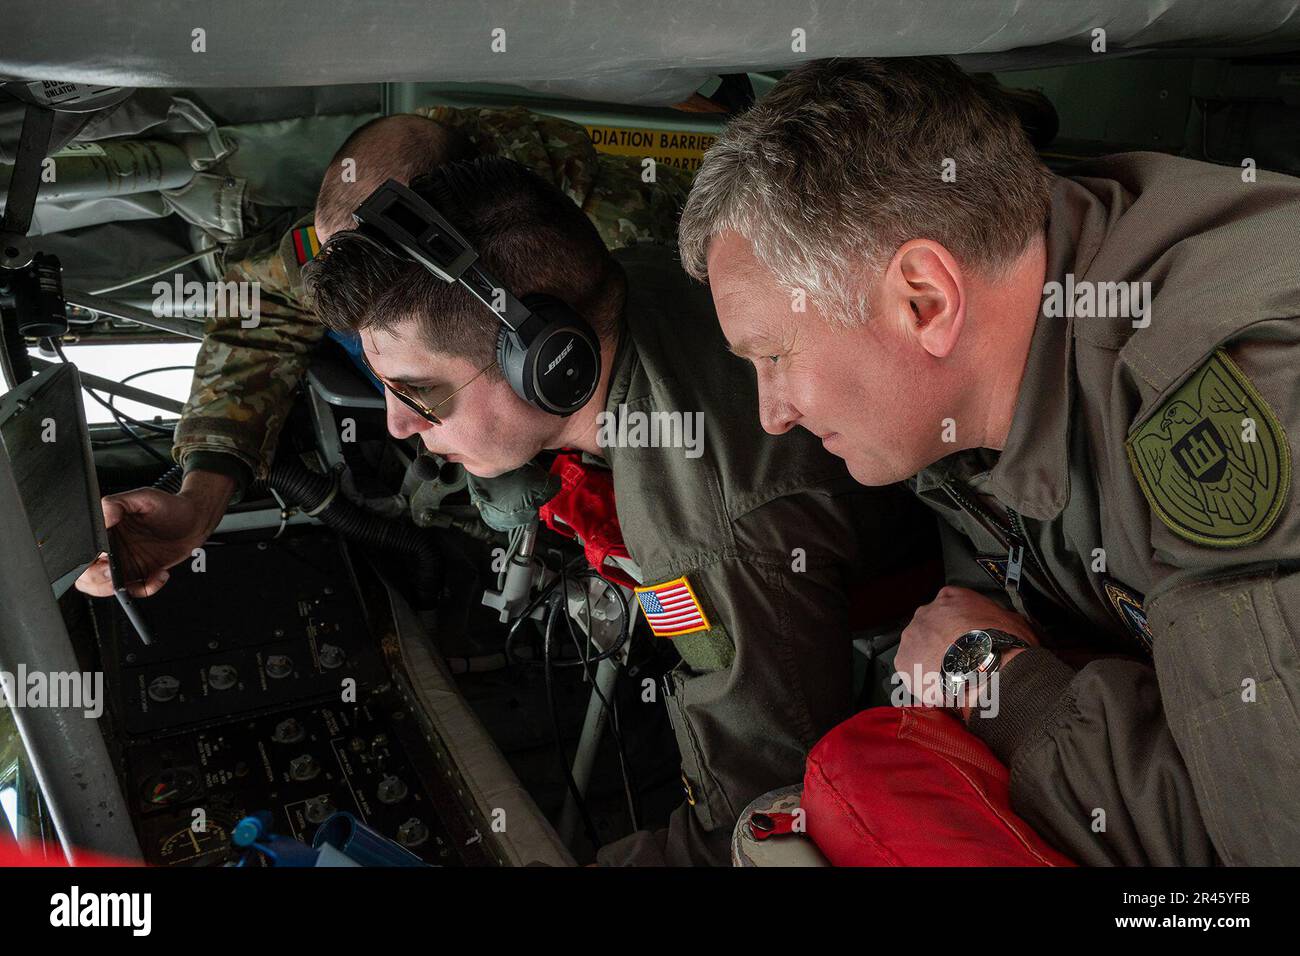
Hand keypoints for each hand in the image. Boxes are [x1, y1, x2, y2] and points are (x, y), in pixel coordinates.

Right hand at [75, 470, 234, 597]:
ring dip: (123, 588)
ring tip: (143, 576)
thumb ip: (117, 504)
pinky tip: (159, 575)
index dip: (88, 564)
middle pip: (88, 577)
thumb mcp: (142, 497)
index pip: (83, 554)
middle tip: (117, 575)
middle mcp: (111, 550)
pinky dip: (147, 589)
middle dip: (100, 582)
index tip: (103, 562)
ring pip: (108, 588)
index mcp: (105, 532)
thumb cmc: (169, 506)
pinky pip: (135, 591)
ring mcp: (125, 564)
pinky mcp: (142, 574)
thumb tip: (103, 517)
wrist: (195, 520)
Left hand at [896, 586, 1037, 708]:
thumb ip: (1001, 618)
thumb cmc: (1001, 643)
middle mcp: (926, 612)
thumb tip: (1009, 625)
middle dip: (943, 643)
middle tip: (961, 661)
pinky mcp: (904, 661)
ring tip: (952, 677)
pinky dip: (923, 680)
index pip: (950, 608)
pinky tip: (940, 688)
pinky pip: (911, 671)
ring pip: (920, 649)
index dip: (959, 627)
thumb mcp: (1013, 621)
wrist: (986, 668)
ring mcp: (912, 635)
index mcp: (951, 597)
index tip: (966, 640)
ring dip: (932, 661)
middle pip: (931, 628)